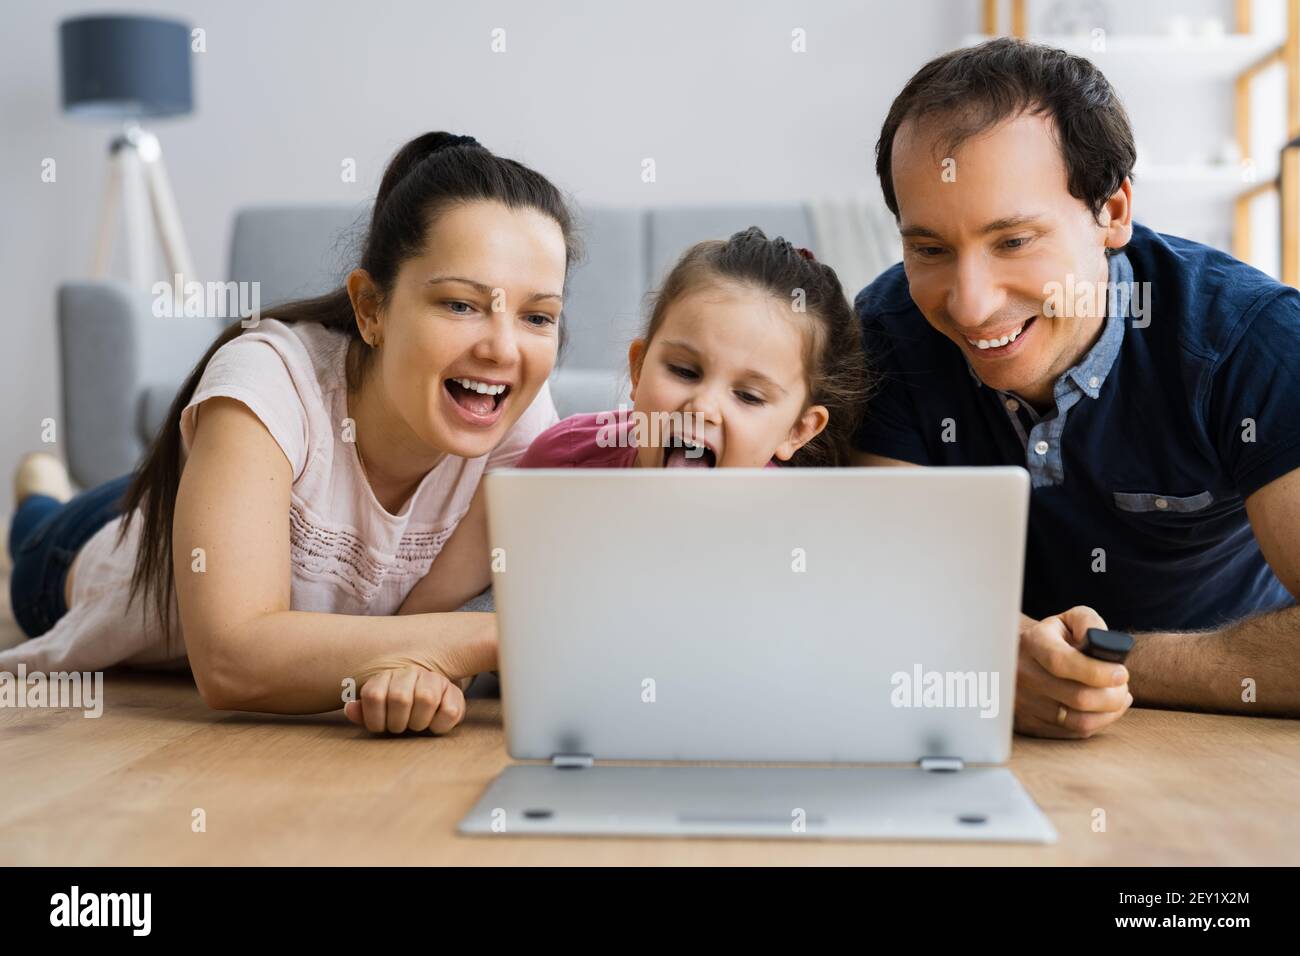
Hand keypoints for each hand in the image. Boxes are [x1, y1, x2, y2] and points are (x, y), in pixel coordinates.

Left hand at [344, 664, 467, 734]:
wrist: (431, 701)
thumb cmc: (398, 712)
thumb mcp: (378, 712)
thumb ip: (363, 712)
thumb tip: (350, 709)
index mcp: (386, 675)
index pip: (373, 695)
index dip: (375, 719)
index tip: (381, 726)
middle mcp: (410, 672)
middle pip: (399, 697)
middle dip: (398, 723)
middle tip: (400, 727)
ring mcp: (434, 680)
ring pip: (426, 699)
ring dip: (419, 722)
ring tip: (417, 725)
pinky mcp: (454, 692)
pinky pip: (448, 711)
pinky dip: (439, 725)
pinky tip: (434, 724)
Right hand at [1015, 606, 1132, 738]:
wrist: (1019, 659)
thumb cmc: (1054, 639)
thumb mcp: (1068, 620)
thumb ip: (1090, 623)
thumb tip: (1106, 643)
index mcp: (1031, 643)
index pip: (1062, 662)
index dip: (1097, 672)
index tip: (1122, 673)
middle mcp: (1022, 674)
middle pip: (1077, 697)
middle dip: (1113, 695)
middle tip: (1123, 687)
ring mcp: (1023, 703)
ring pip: (1079, 721)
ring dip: (1109, 712)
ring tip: (1118, 698)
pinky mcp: (1029, 725)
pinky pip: (1073, 733)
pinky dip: (1096, 723)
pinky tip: (1103, 710)